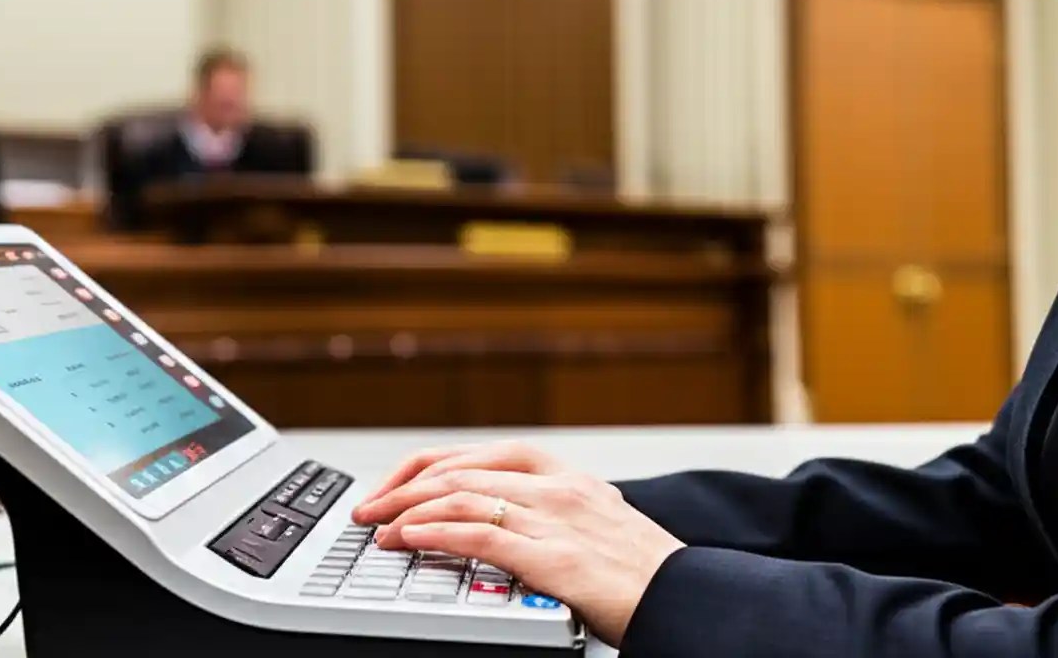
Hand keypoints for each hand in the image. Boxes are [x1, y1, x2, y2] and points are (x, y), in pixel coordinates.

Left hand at [352, 441, 684, 645]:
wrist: (689, 601)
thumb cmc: (642, 573)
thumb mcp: (592, 525)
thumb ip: (544, 516)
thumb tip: (487, 522)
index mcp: (564, 476)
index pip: (478, 455)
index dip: (426, 468)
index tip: (394, 487)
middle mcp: (558, 488)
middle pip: (460, 472)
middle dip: (403, 489)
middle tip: (369, 509)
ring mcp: (557, 519)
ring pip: (463, 497)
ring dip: (408, 511)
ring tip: (378, 528)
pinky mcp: (556, 558)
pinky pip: (482, 537)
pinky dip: (436, 534)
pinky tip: (409, 539)